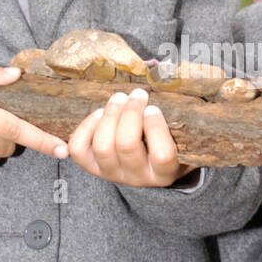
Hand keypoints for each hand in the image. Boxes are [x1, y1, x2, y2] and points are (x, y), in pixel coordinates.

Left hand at [68, 85, 195, 187]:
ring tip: (119, 97)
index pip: (162, 155)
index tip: (153, 108)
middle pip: (127, 145)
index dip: (156, 128)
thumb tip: (176, 84)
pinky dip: (86, 127)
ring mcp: (111, 174)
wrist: (147, 167)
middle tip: (138, 94)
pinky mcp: (92, 167)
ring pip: (103, 146)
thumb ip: (180, 123)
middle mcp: (137, 178)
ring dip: (110, 115)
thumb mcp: (182, 140)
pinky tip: (99, 113)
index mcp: (164, 173)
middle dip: (130, 113)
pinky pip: (79, 148)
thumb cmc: (166, 144)